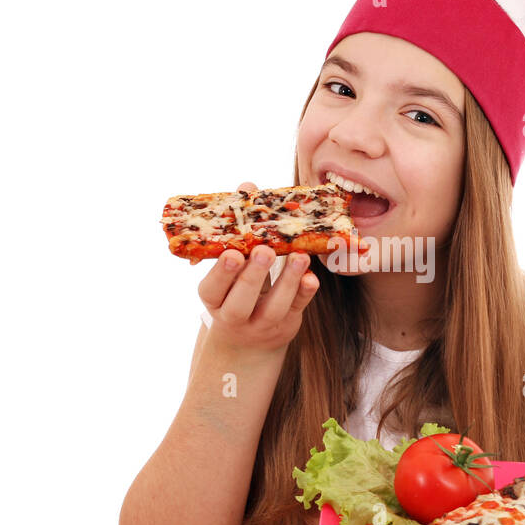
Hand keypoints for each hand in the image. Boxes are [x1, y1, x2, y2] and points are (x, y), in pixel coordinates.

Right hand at [196, 181, 319, 353]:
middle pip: (241, 301)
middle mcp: (234, 316)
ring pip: (273, 307)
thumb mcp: (229, 265)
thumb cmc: (235, 288)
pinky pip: (297, 309)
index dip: (221, 273)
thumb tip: (247, 186)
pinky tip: (312, 277)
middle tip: (264, 251)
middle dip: (253, 275)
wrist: (247, 338)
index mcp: (214, 298)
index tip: (232, 253)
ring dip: (287, 280)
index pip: (212, 288)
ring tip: (298, 256)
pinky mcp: (286, 324)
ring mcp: (261, 324)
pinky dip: (304, 292)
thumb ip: (238, 228)